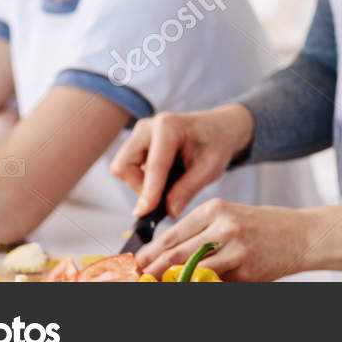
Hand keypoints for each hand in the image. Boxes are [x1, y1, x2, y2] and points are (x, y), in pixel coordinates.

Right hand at [109, 103, 252, 218]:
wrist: (219, 128)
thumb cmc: (217, 144)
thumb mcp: (211, 168)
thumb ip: (188, 189)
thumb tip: (169, 212)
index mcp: (168, 126)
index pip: (153, 166)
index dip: (148, 193)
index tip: (144, 214)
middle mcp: (147, 127)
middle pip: (123, 166)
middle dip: (139, 187)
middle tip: (165, 195)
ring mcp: (139, 134)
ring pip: (123, 169)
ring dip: (141, 185)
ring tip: (171, 184)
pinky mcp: (137, 143)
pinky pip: (129, 169)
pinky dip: (143, 180)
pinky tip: (166, 177)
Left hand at [136, 200, 341, 280]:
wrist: (302, 234)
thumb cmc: (264, 227)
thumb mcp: (230, 218)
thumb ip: (200, 233)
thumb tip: (165, 256)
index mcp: (215, 209)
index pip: (170, 235)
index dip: (146, 256)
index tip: (131, 267)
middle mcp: (223, 225)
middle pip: (174, 255)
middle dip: (151, 273)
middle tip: (134, 282)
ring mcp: (235, 249)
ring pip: (190, 271)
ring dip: (170, 283)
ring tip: (153, 286)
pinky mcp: (246, 270)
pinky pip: (214, 283)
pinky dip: (198, 287)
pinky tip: (189, 287)